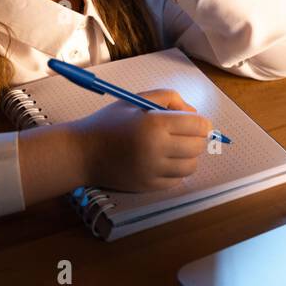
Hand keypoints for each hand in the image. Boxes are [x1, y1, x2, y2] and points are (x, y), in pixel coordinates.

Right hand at [72, 89, 212, 191]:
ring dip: (188, 156)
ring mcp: (152, 171)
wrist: (82, 153)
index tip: (196, 122)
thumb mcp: (137, 100)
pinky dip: (176, 171)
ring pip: (191, 166)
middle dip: (196, 138)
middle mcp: (156, 149)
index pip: (198, 126)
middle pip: (197, 146)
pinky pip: (177, 180)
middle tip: (185, 134)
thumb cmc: (110, 122)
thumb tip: (194, 113)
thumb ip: (169, 98)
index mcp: (155, 124)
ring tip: (175, 148)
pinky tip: (164, 161)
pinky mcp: (148, 186)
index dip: (202, 123)